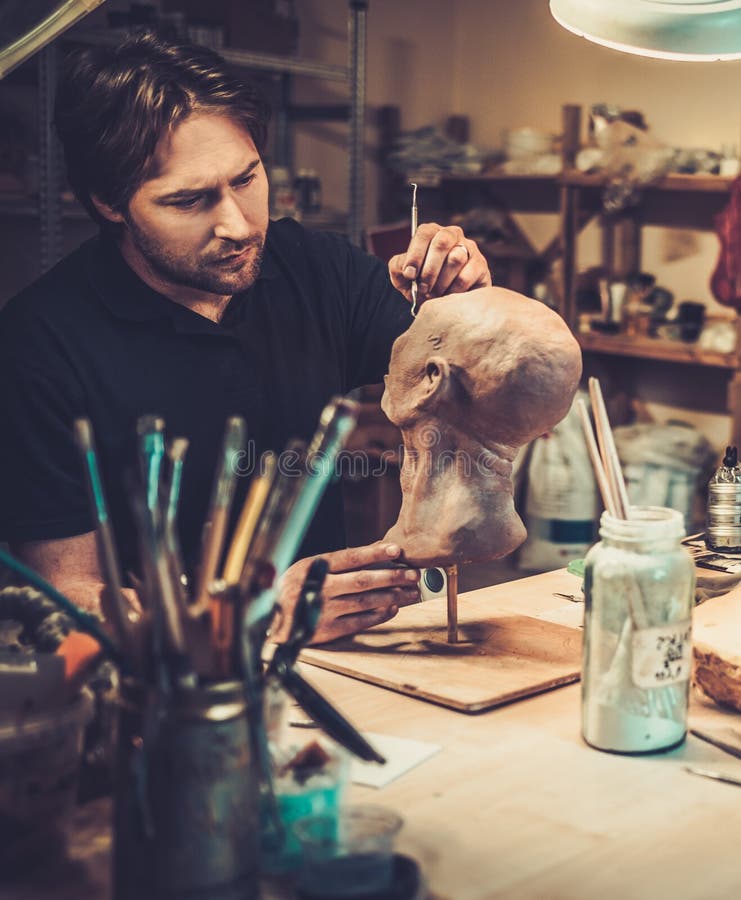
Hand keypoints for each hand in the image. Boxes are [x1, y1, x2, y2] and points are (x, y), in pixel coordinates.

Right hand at [272, 542, 419, 644]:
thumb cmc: (293, 590)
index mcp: (315, 567)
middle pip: (363, 580)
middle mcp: (320, 587)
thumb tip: (369, 555)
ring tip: (410, 592)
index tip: (397, 551)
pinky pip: (359, 622)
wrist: (270, 622)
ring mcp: (324, 610)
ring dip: (392, 596)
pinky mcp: (327, 630)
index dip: (375, 553)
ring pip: (365, 601)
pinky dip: (378, 615)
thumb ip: (333, 564)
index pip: (350, 557)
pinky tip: (393, 609)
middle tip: (413, 574)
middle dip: (392, 576)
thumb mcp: (306, 569)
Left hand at [388, 223, 490, 306]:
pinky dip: (453, 291)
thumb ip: (398, 267)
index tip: (409, 275)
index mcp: (432, 233)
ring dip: (441, 282)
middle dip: (429, 269)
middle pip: (442, 242)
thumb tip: (407, 269)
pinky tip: (448, 297)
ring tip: (434, 294)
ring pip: (455, 258)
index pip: (424, 233)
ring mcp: (469, 248)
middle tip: (423, 288)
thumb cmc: (421, 285)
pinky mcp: (480, 266)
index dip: (415, 254)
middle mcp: (452, 235)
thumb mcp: (402, 277)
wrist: (442, 304)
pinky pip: (465, 277)